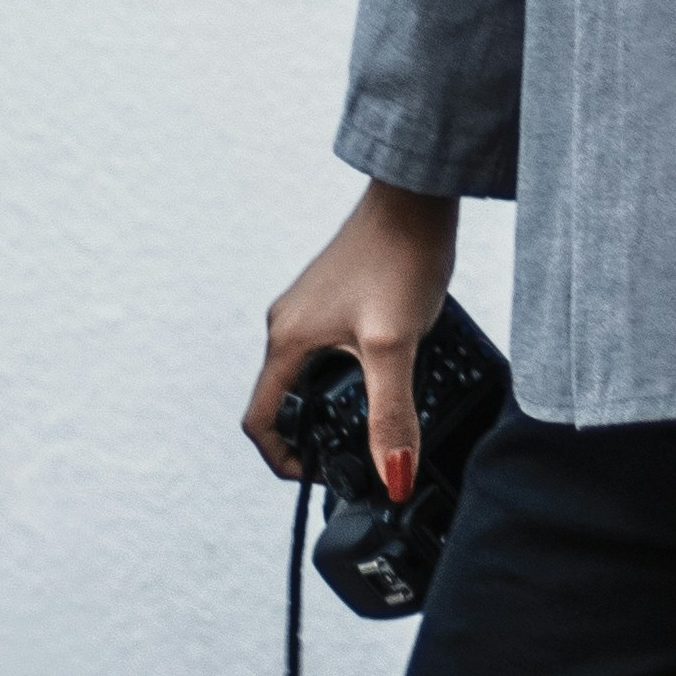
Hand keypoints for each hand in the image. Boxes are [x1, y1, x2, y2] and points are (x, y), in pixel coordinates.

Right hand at [244, 181, 458, 504]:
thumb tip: (393, 476)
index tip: (325, 475)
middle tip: (357, 457)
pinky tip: (388, 375)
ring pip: (307, 377)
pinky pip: (326, 353)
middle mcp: (286, 326)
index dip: (284, 460)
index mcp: (286, 342)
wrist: (416, 199)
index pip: (260, 422)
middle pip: (283, 402)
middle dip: (313, 437)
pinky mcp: (332, 300)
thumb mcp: (395, 346)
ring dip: (333, 407)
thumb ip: (392, 414)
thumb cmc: (399, 258)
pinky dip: (348, 378)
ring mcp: (308, 311)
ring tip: (377, 422)